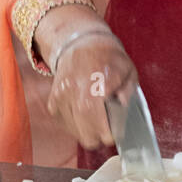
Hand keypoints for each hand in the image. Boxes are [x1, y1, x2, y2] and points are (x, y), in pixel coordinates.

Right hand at [46, 29, 137, 149]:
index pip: (100, 126)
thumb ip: (128, 94)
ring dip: (86, 131)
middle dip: (98, 139)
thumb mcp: (128, 71)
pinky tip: (84, 113)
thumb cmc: (108, 58)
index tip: (115, 135)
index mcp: (96, 87)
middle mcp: (75, 93)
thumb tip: (123, 112)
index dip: (109, 136)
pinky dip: (75, 124)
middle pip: (86, 135)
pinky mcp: (53, 101)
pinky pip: (65, 123)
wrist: (81, 43)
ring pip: (75, 132)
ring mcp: (61, 97)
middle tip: (106, 132)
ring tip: (96, 118)